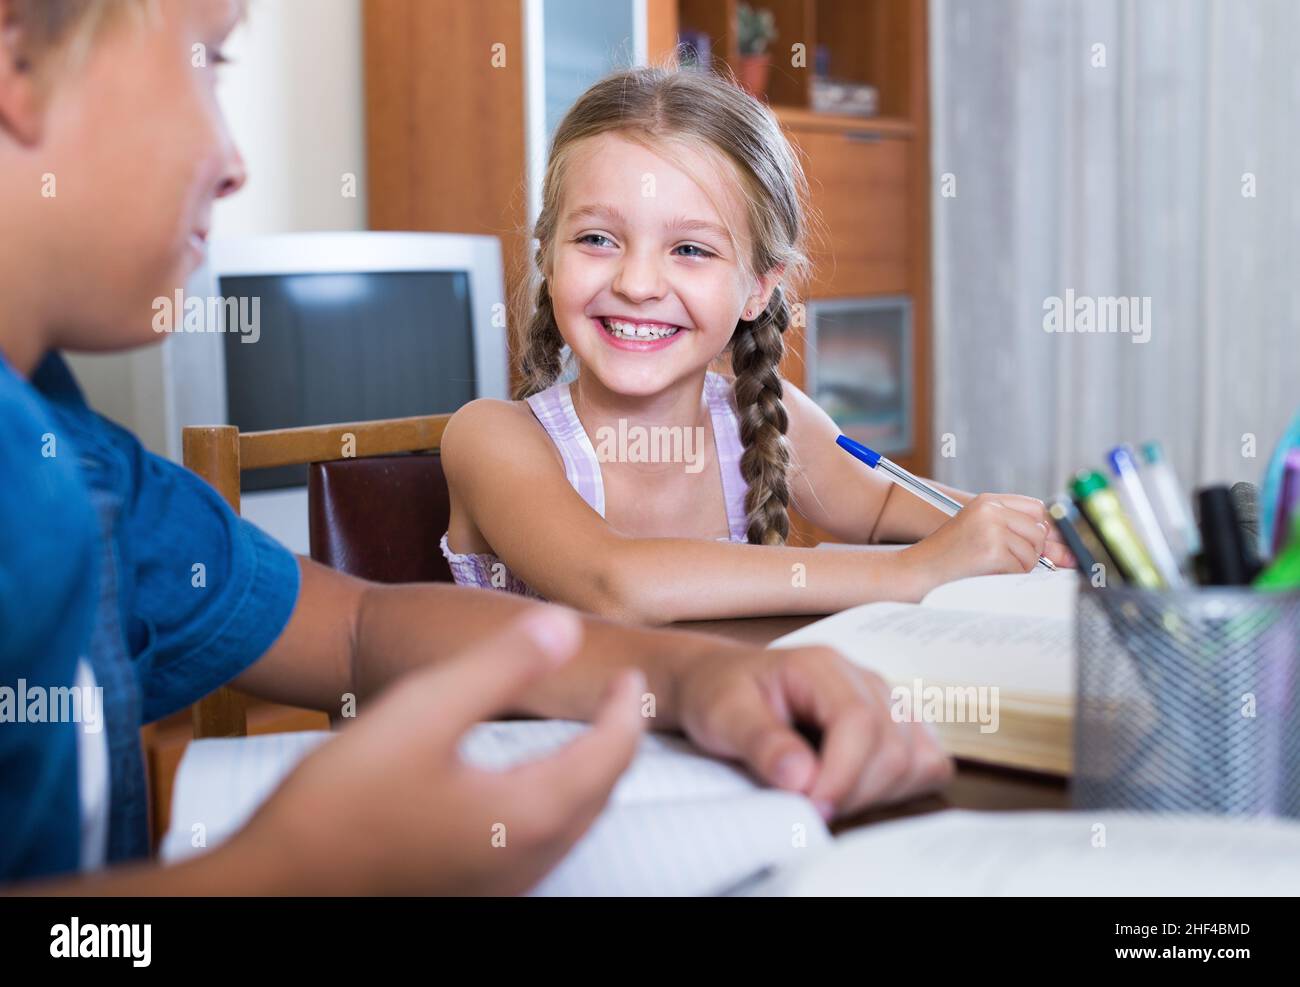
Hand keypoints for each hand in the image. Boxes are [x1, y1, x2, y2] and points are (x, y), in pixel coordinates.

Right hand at [227, 608, 645, 894]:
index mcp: (527, 815)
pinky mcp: (472, 896)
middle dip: (618, 746)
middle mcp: (526, 862)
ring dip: (591, 782)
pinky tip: (529, 793)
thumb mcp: (423, 711)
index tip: (632, 678)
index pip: (609, 757)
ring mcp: (501, 889)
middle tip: (620, 704)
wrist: (273, 884)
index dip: (627, 711)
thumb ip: (500, 667)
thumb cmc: (339, 803)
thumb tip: (563, 627)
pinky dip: (558, 810)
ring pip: (573, 829)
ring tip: (587, 739)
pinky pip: (541, 849)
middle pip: (600, 798)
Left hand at [672, 644, 952, 818]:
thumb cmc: (719, 692)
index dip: (843, 774)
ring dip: (876, 794)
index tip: (811, 808)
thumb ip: (761, 742)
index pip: (860, 721)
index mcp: (822, 667)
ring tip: (827, 797)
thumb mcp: (722, 714)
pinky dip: (900, 787)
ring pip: (917, 759)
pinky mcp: (894, 726)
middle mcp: (863, 679)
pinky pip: (927, 762)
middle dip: (854, 792)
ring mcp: (885, 701)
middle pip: (894, 746)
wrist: (719, 682)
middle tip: (809, 809)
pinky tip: (856, 790)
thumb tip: (802, 778)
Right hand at [901, 493, 1072, 594]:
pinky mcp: (991, 551)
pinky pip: (1021, 568)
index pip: (1037, 508)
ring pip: (1033, 552)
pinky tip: (986, 574)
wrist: (916, 572)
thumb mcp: (980, 534)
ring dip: (1018, 568)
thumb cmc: (946, 557)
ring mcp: (991, 529)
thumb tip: (1065, 550)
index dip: (1039, 529)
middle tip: (1003, 561)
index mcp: (987, 501)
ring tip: (990, 568)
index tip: (1033, 545)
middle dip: (1030, 552)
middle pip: (1039, 531)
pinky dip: (1008, 577)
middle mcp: (990, 510)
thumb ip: (1016, 534)